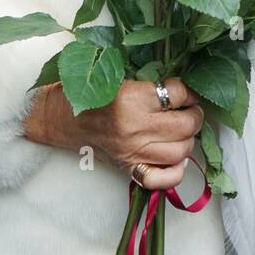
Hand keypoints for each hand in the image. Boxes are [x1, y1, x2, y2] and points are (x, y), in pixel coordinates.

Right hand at [22, 76, 203, 190]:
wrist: (60, 117)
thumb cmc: (88, 91)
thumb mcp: (117, 75)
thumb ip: (149, 80)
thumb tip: (182, 84)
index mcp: (131, 98)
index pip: (178, 94)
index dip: (188, 90)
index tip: (185, 89)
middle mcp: (135, 128)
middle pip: (186, 124)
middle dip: (194, 114)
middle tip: (189, 108)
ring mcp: (133, 151)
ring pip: (181, 151)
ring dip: (188, 139)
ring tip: (182, 128)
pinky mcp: (128, 168)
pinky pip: (163, 179)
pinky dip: (176, 170)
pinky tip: (175, 157)